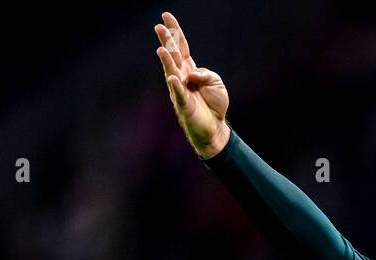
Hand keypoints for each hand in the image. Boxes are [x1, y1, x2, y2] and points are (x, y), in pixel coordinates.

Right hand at [154, 11, 229, 158]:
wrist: (215, 127)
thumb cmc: (213, 103)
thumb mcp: (216, 82)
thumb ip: (206, 73)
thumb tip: (192, 73)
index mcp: (189, 69)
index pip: (181, 47)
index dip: (175, 32)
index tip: (166, 16)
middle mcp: (181, 77)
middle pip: (173, 56)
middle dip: (166, 41)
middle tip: (158, 26)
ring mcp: (180, 90)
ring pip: (172, 73)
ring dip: (167, 61)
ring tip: (162, 50)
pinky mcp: (184, 105)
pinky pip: (179, 94)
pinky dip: (176, 86)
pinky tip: (172, 78)